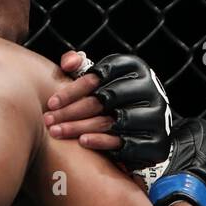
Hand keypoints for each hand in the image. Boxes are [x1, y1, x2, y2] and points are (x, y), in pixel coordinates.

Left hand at [46, 52, 173, 168]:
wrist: (149, 128)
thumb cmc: (114, 99)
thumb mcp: (101, 79)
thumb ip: (81, 66)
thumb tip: (68, 63)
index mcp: (135, 68)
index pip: (100, 76)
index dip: (73, 89)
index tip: (51, 103)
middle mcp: (150, 88)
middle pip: (105, 99)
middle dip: (72, 111)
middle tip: (49, 120)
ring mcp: (156, 115)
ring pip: (113, 121)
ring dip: (81, 127)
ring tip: (58, 132)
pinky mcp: (157, 140)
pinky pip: (127, 142)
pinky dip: (103, 141)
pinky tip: (82, 142)